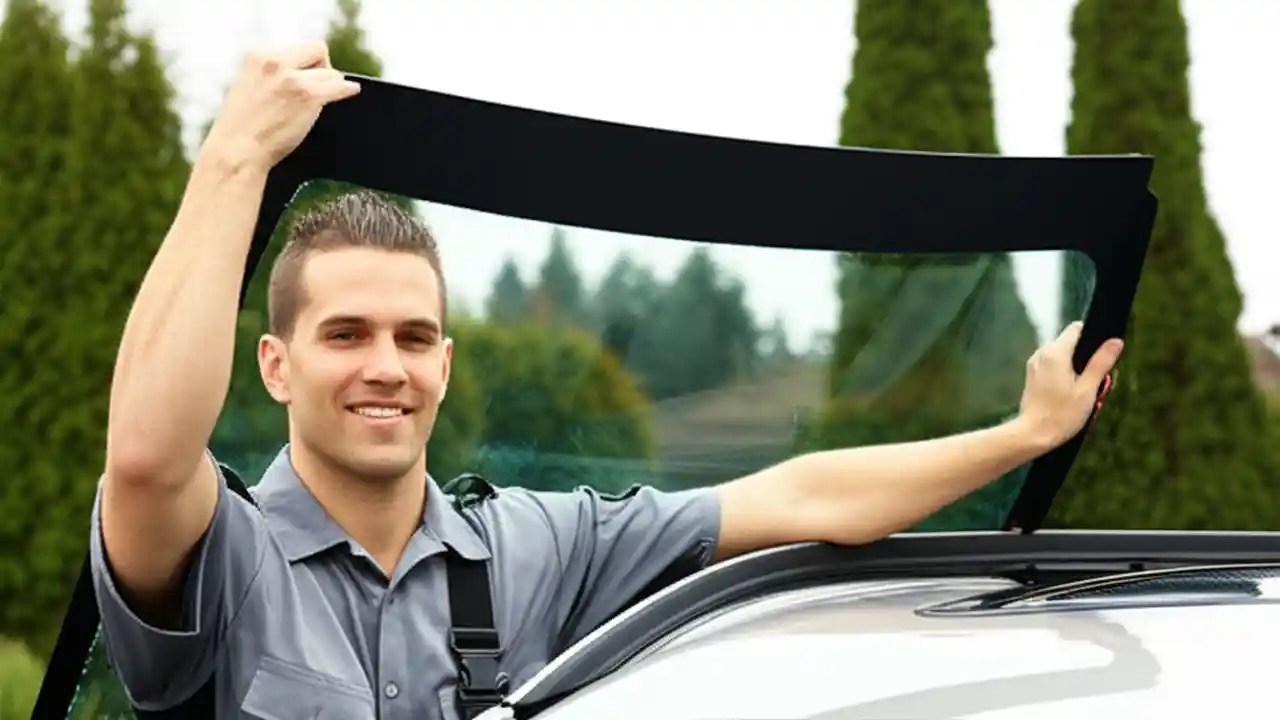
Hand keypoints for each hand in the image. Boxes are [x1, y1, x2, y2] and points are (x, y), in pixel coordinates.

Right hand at [200, 41, 360, 175]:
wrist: (237, 152)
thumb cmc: (241, 130)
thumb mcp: (249, 87)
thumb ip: (271, 75)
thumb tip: (300, 74)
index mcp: (258, 56)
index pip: (297, 47)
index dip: (305, 63)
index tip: (306, 77)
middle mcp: (275, 62)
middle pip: (317, 50)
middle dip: (322, 68)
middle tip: (318, 87)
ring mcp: (293, 79)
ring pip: (331, 73)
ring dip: (330, 87)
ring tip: (322, 101)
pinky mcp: (308, 96)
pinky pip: (340, 87)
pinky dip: (347, 91)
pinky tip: (351, 92)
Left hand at [1015, 321, 1123, 449]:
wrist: (1033, 434)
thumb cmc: (1062, 414)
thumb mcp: (1088, 389)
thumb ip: (1101, 362)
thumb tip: (1115, 341)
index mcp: (1055, 353)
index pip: (1076, 329)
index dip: (1093, 337)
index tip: (1102, 354)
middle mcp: (1041, 353)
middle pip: (1070, 343)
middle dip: (1085, 357)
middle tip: (1095, 381)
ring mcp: (1035, 364)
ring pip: (1062, 356)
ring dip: (1075, 368)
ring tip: (1083, 391)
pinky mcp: (1032, 375)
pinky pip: (1053, 366)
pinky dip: (1064, 375)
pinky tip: (1069, 395)